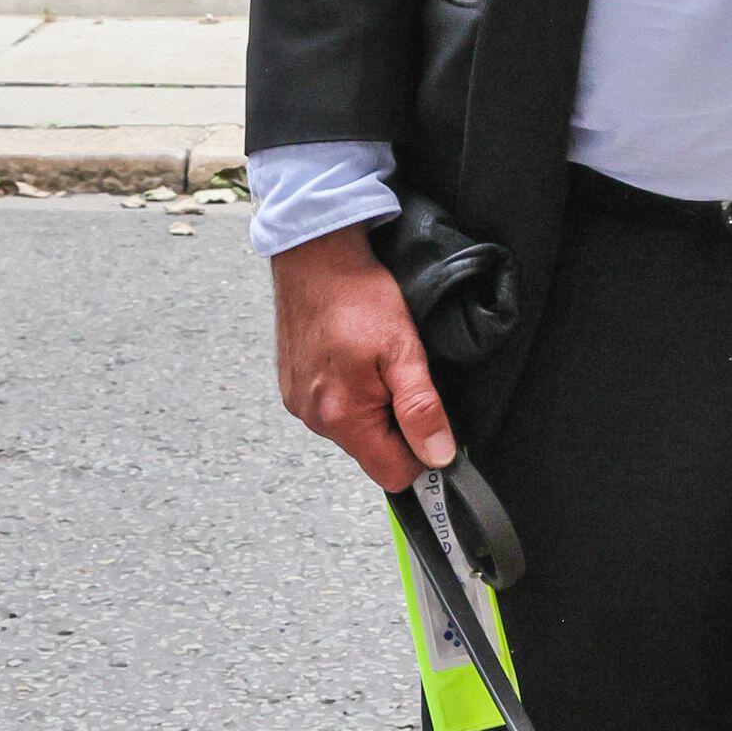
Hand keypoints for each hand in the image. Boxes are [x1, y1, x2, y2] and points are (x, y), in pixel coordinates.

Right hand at [271, 224, 454, 492]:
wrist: (315, 256)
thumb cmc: (359, 296)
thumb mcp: (404, 350)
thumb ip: (421, 408)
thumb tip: (438, 456)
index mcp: (343, 416)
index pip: (393, 474)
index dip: (422, 456)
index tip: (434, 427)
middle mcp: (314, 419)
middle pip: (372, 454)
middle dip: (396, 428)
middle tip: (403, 379)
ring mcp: (299, 404)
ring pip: (353, 432)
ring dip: (373, 409)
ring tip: (376, 364)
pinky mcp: (293, 388)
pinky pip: (332, 410)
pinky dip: (350, 394)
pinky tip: (355, 360)